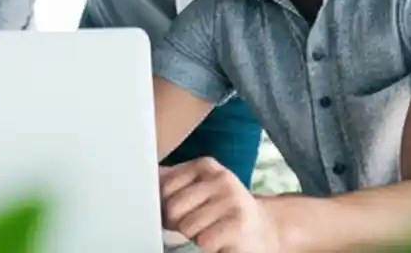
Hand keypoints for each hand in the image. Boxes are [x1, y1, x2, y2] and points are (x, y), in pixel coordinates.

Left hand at [159, 157, 280, 252]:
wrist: (264, 230)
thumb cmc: (224, 210)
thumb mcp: (201, 188)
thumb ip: (174, 181)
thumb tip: (145, 173)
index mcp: (207, 166)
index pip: (165, 186)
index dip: (167, 205)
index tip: (183, 210)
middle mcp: (221, 179)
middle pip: (174, 208)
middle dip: (179, 223)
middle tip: (197, 224)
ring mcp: (232, 201)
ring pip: (188, 227)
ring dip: (196, 236)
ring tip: (212, 230)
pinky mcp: (238, 225)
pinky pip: (204, 242)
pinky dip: (209, 246)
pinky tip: (221, 240)